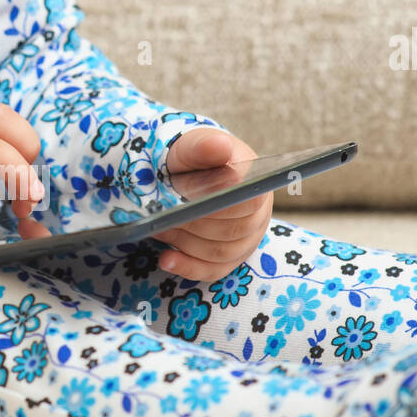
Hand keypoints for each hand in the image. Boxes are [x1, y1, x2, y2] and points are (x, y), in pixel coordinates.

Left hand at [149, 127, 272, 281]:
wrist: (186, 173)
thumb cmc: (190, 159)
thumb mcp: (190, 147)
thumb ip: (201, 148)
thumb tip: (220, 147)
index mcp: (254, 178)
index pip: (247, 198)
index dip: (216, 201)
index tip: (183, 195)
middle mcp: (259, 210)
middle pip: (232, 228)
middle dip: (192, 222)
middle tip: (161, 212)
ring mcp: (248, 237)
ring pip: (220, 251)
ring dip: (184, 241)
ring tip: (157, 228)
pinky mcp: (232, 257)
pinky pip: (213, 270)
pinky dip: (187, 266)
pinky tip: (166, 260)